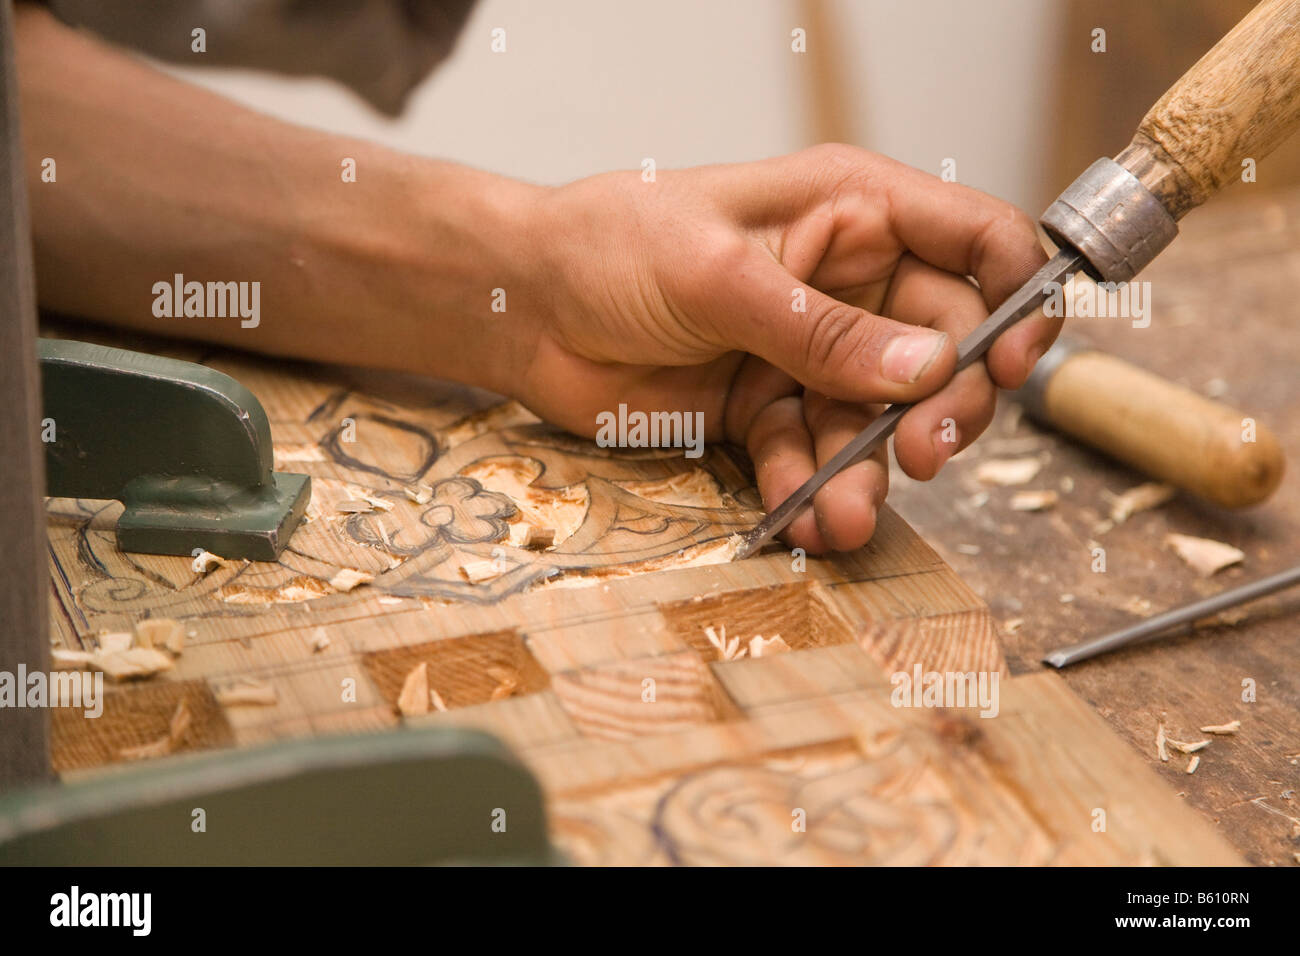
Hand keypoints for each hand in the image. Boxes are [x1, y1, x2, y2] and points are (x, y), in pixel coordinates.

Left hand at [512, 144, 1054, 552]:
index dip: (1015, 298)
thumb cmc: (612, 247)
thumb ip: (823, 330)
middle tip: (925, 453)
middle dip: (944, 405)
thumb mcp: (719, 276)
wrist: (527, 310)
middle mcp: (847, 282)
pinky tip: (803, 514)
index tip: (1011, 362)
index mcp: (851, 211)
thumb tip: (928, 367)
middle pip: (944, 348)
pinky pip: (811, 454)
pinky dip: (810, 487)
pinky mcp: (767, 408)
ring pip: (877, 418)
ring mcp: (810, 351)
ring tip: (847, 513)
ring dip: (870, 469)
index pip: (977, 241)